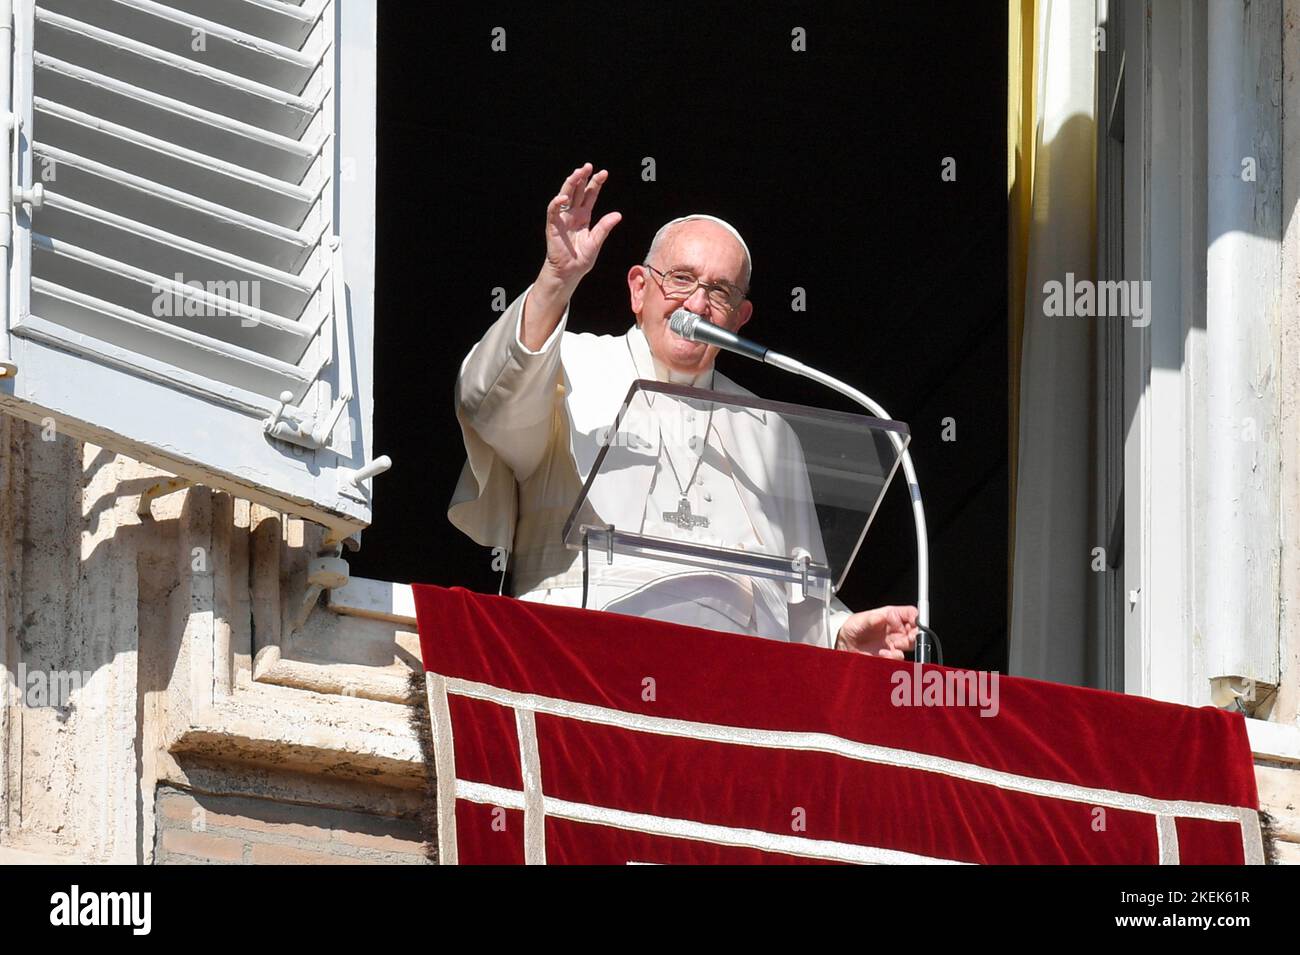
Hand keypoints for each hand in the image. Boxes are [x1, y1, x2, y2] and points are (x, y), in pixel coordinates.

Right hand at [542, 162, 621, 286]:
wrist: (570, 272)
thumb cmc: (582, 259)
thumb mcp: (596, 241)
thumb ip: (604, 227)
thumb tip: (618, 215)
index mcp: (584, 216)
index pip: (590, 195)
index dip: (596, 183)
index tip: (604, 173)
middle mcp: (573, 214)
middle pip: (577, 191)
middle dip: (582, 178)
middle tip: (588, 166)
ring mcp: (562, 218)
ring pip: (565, 195)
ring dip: (570, 184)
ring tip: (577, 173)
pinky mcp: (553, 226)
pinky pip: (553, 211)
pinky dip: (556, 203)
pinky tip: (563, 197)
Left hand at [835, 605, 918, 658]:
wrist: (844, 645)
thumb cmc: (853, 628)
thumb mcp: (859, 621)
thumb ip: (870, 620)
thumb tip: (882, 617)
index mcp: (891, 616)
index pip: (911, 614)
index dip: (917, 618)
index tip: (916, 624)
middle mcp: (895, 629)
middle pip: (915, 631)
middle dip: (916, 635)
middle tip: (910, 638)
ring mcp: (894, 643)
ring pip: (910, 646)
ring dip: (903, 647)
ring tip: (893, 647)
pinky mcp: (889, 655)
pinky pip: (898, 658)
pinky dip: (893, 657)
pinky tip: (883, 654)